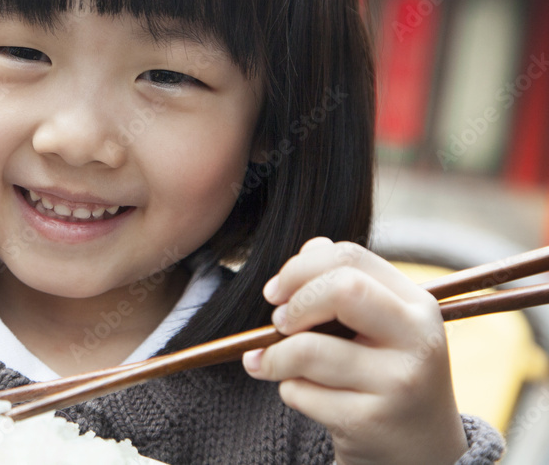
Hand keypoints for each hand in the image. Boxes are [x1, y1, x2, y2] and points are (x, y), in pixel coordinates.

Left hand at [241, 237, 468, 464]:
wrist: (423, 453)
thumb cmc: (387, 376)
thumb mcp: (382, 327)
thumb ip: (346, 283)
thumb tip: (308, 249)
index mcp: (417, 305)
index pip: (350, 258)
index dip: (300, 268)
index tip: (276, 291)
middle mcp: (416, 340)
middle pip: (340, 290)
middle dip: (294, 304)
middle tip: (278, 323)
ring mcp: (396, 384)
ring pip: (307, 349)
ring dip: (274, 356)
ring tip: (270, 363)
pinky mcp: (369, 423)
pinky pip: (301, 393)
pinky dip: (288, 389)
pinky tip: (304, 395)